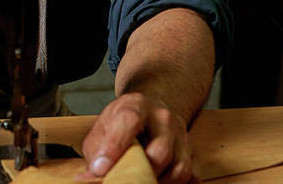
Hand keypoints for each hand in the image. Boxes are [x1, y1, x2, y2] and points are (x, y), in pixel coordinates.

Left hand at [81, 92, 197, 183]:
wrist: (151, 109)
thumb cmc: (122, 122)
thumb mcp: (103, 128)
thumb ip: (96, 152)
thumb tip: (90, 176)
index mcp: (136, 106)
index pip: (128, 122)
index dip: (114, 147)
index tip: (101, 169)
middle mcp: (163, 118)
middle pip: (159, 153)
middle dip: (140, 173)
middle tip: (124, 180)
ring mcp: (181, 134)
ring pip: (179, 168)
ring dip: (158, 182)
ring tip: (140, 180)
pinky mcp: (192, 151)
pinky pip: (192, 175)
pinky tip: (160, 182)